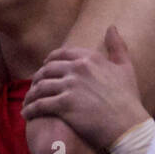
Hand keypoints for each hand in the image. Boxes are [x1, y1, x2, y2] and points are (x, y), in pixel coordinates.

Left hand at [21, 25, 148, 149]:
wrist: (128, 126)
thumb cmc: (128, 99)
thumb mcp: (125, 68)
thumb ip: (117, 46)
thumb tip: (111, 27)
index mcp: (90, 57)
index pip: (61, 54)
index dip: (50, 60)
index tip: (45, 66)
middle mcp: (78, 68)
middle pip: (48, 69)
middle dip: (37, 78)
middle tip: (34, 86)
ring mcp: (70, 86)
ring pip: (41, 86)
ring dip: (31, 94)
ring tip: (27, 102)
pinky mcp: (64, 105)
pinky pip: (40, 104)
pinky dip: (30, 109)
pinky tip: (26, 114)